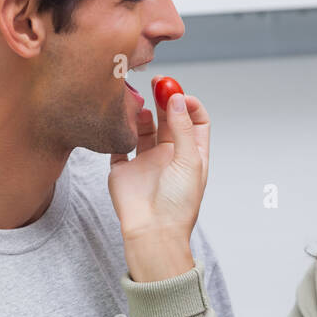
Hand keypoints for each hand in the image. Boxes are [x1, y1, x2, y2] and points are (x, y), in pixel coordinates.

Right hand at [108, 85, 209, 260]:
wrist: (152, 233)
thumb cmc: (177, 205)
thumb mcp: (189, 161)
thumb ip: (182, 128)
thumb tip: (176, 97)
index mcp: (191, 156)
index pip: (196, 121)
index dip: (189, 104)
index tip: (179, 94)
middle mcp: (169, 156)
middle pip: (170, 119)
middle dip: (165, 99)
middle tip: (158, 83)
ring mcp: (146, 162)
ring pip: (144, 127)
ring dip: (143, 112)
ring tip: (140, 104)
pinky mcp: (124, 169)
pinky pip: (120, 143)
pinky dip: (121, 130)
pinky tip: (123, 122)